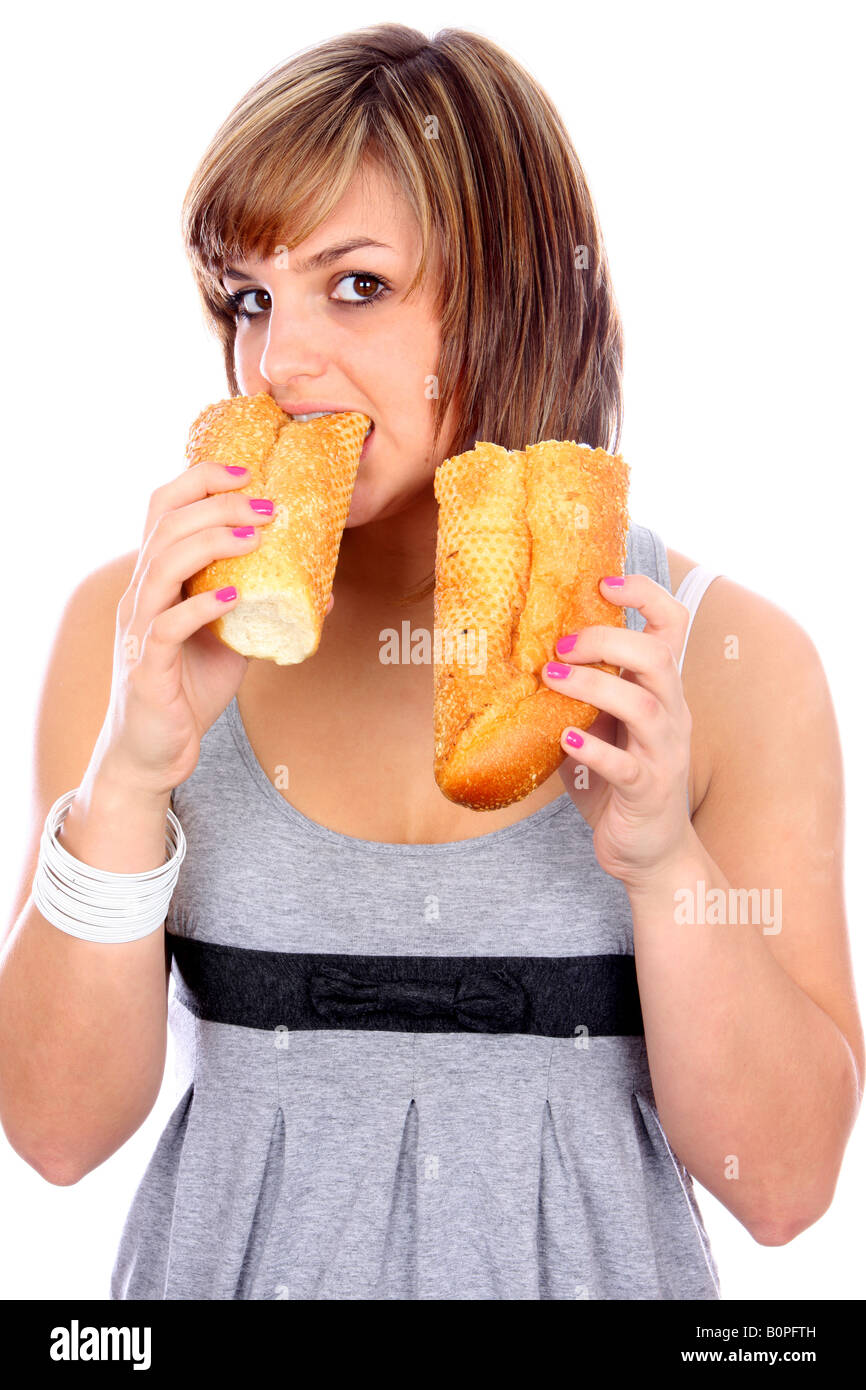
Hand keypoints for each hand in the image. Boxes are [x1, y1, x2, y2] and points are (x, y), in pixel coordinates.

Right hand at [102, 459, 278, 796]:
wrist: (155, 753)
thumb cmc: (189, 690)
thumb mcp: (232, 640)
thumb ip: (261, 609)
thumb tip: (321, 589)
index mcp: (157, 578)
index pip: (163, 508)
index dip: (199, 479)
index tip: (246, 470)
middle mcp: (141, 594)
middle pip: (165, 525)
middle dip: (216, 504)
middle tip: (265, 503)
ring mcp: (139, 628)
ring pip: (162, 565)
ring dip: (211, 542)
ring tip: (255, 536)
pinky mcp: (146, 666)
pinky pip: (167, 625)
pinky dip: (202, 606)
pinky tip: (234, 597)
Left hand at [542, 574, 693, 890]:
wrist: (650, 852)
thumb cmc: (618, 780)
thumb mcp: (600, 725)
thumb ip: (577, 692)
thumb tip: (518, 653)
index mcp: (661, 690)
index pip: (674, 625)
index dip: (646, 594)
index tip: (605, 582)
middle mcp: (671, 713)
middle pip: (657, 657)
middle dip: (607, 640)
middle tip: (559, 646)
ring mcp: (664, 753)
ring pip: (644, 705)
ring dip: (594, 686)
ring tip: (550, 681)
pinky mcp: (648, 791)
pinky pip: (626, 766)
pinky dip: (595, 750)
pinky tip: (565, 741)